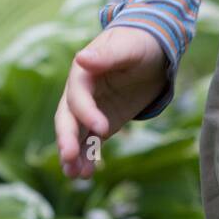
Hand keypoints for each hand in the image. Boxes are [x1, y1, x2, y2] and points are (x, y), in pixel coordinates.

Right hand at [55, 26, 168, 178]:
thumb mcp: (128, 46)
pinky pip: (90, 143)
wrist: (151, 52)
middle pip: (67, 118)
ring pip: (75, 135)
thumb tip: (82, 58)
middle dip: (67, 138)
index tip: (103, 128)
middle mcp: (80, 94)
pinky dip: (87, 158)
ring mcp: (89, 111)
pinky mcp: (100, 124)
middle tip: (69, 157)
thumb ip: (107, 56)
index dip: (87, 112)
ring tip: (77, 174)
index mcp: (82, 72)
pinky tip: (86, 173)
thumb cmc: (138, 43)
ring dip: (73, 155)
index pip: (78, 96)